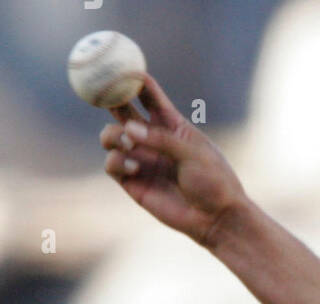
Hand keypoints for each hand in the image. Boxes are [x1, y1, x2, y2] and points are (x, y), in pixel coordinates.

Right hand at [99, 73, 246, 248]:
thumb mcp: (193, 154)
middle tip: (100, 90)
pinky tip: (133, 167)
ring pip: (110, 136)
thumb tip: (129, 129)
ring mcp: (141, 159)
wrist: (216, 219)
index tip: (122, 66)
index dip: (134, 79)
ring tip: (130, 145)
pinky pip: (111, 163)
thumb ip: (161, 139)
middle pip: (122, 110)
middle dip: (109, 98)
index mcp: (172, 126)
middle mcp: (153, 139)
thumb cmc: (214, 182)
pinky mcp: (132, 181)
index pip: (149, 95)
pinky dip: (116, 161)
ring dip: (113, 136)